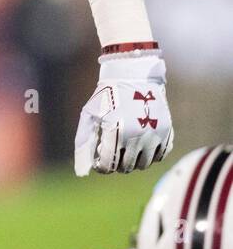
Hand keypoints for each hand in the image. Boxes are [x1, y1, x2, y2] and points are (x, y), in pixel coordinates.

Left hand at [74, 50, 174, 175]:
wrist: (134, 76)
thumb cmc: (106, 97)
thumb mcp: (89, 116)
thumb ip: (84, 143)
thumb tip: (82, 172)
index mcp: (116, 131)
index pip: (108, 165)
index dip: (100, 166)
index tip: (98, 158)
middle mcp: (138, 135)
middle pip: (126, 168)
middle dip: (115, 163)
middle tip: (111, 149)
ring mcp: (155, 134)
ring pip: (143, 165)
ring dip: (132, 161)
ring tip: (124, 146)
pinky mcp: (167, 132)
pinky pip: (160, 156)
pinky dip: (149, 155)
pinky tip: (140, 144)